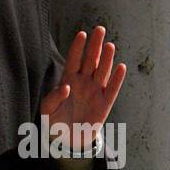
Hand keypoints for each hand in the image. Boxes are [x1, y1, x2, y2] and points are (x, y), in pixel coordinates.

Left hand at [39, 25, 126, 149]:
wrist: (68, 140)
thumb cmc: (55, 121)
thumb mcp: (48, 110)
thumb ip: (53, 97)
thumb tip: (66, 87)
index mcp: (68, 80)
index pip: (73, 60)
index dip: (77, 47)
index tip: (82, 34)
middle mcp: (83, 82)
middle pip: (90, 60)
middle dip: (94, 45)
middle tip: (99, 29)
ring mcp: (95, 91)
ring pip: (102, 71)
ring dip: (106, 59)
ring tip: (109, 45)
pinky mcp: (105, 103)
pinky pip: (112, 89)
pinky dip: (117, 79)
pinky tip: (121, 67)